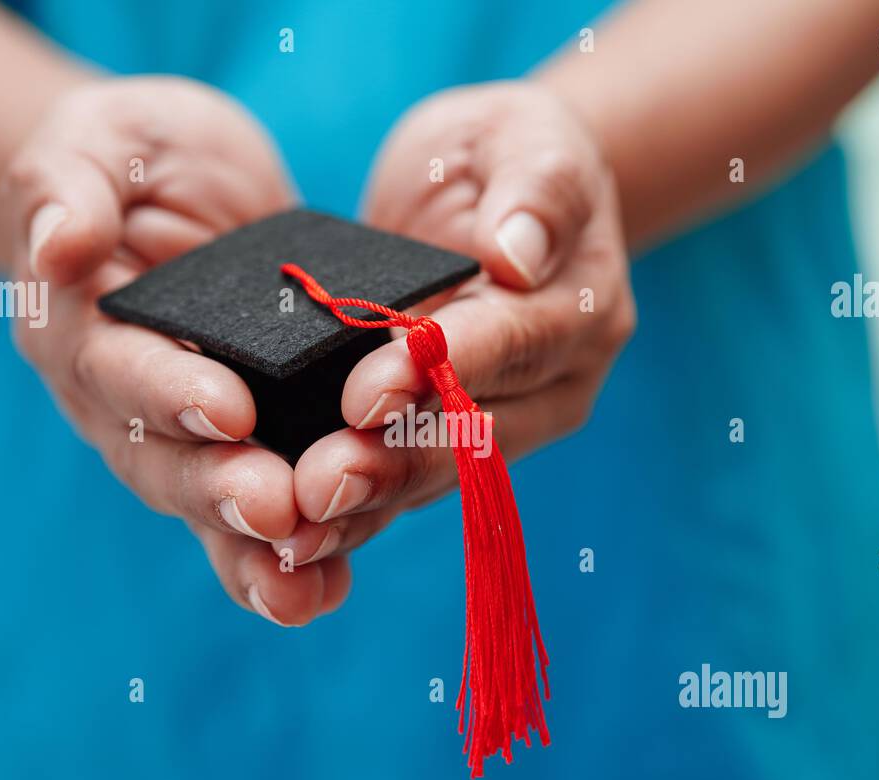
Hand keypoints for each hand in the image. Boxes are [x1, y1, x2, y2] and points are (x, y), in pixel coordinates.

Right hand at [2, 77, 350, 625]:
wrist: (182, 190)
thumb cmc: (135, 157)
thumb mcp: (101, 141)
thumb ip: (71, 186)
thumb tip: (58, 248)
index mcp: (83, 330)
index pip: (119, 369)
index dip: (169, 392)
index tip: (229, 410)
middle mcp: (128, 403)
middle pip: (165, 461)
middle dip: (220, 491)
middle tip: (277, 511)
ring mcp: (188, 439)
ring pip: (211, 508)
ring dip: (256, 550)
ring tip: (305, 583)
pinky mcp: (250, 450)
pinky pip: (261, 516)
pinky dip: (293, 560)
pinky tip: (327, 591)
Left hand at [275, 82, 634, 574]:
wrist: (492, 197)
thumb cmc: (505, 154)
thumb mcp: (525, 139)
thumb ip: (533, 190)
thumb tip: (516, 255)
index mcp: (580, 309)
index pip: (514, 345)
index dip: (443, 370)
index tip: (367, 389)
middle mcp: (552, 385)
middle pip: (478, 436)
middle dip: (395, 460)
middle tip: (320, 483)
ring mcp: (506, 426)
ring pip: (439, 478)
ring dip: (368, 505)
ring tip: (299, 529)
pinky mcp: (451, 445)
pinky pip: (406, 487)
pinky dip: (356, 516)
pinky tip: (298, 541)